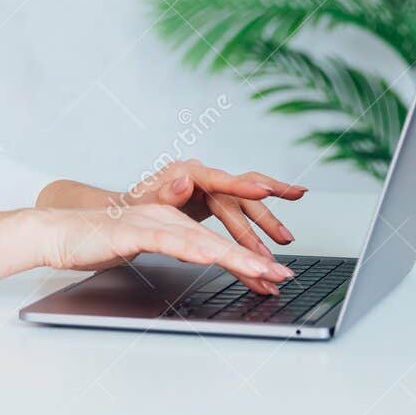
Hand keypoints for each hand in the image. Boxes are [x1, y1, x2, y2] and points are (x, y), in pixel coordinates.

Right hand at [37, 204, 294, 296]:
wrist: (56, 233)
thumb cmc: (97, 242)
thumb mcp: (144, 247)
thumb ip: (174, 249)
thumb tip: (205, 255)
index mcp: (172, 221)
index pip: (218, 242)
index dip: (248, 258)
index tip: (276, 277)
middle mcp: (166, 216)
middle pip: (217, 239)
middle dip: (253, 258)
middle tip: (283, 276)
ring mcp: (149, 221)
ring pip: (198, 238)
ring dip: (231, 254)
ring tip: (260, 270)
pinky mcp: (129, 230)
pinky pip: (165, 238)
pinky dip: (188, 247)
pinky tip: (208, 255)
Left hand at [118, 160, 306, 264]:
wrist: (130, 211)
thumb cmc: (135, 207)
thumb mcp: (145, 202)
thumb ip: (166, 193)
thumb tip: (185, 180)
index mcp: (187, 173)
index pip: (220, 180)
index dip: (243, 185)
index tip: (265, 190)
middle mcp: (205, 178)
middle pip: (241, 196)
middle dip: (264, 219)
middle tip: (284, 238)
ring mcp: (212, 190)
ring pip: (247, 206)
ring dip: (267, 225)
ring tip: (285, 242)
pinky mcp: (216, 203)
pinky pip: (242, 215)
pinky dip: (258, 229)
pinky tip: (275, 238)